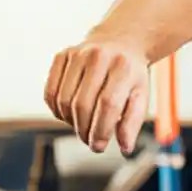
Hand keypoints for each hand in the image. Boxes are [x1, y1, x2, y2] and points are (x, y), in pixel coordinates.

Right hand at [44, 33, 149, 154]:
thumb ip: (133, 122)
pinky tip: (68, 115)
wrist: (120, 41)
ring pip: (64, 100)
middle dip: (84, 129)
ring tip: (82, 127)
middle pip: (83, 104)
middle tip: (89, 141)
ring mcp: (78, 54)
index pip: (108, 105)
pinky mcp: (62, 56)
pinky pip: (51, 91)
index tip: (98, 147)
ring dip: (70, 122)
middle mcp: (99, 57)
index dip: (100, 129)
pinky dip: (56, 110)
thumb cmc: (131, 75)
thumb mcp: (141, 95)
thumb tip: (125, 148)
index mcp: (124, 67)